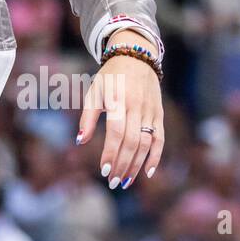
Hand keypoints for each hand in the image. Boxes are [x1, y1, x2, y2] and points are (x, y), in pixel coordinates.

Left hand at [76, 31, 163, 188]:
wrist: (135, 57)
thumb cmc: (110, 77)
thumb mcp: (94, 92)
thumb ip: (87, 117)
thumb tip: (80, 141)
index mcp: (117, 100)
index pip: (116, 132)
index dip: (111, 153)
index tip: (104, 171)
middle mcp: (136, 107)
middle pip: (132, 141)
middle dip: (123, 164)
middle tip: (113, 182)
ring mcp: (150, 111)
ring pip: (146, 143)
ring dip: (137, 165)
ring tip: (126, 181)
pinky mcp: (158, 114)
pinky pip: (160, 139)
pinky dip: (156, 156)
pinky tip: (147, 172)